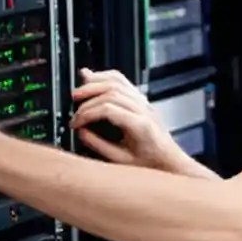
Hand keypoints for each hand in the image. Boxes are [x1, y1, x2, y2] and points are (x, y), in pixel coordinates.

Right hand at [70, 69, 185, 172]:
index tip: (75, 123)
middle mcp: (144, 109)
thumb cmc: (149, 162)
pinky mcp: (142, 100)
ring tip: (77, 92)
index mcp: (140, 125)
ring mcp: (144, 102)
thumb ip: (99, 145)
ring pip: (118, 82)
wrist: (169, 160)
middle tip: (73, 105)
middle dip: (88, 96)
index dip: (87, 114)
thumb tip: (81, 131)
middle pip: (112, 91)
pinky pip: (123, 82)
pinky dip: (106, 78)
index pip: (108, 109)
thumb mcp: (120, 161)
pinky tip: (93, 79)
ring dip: (95, 84)